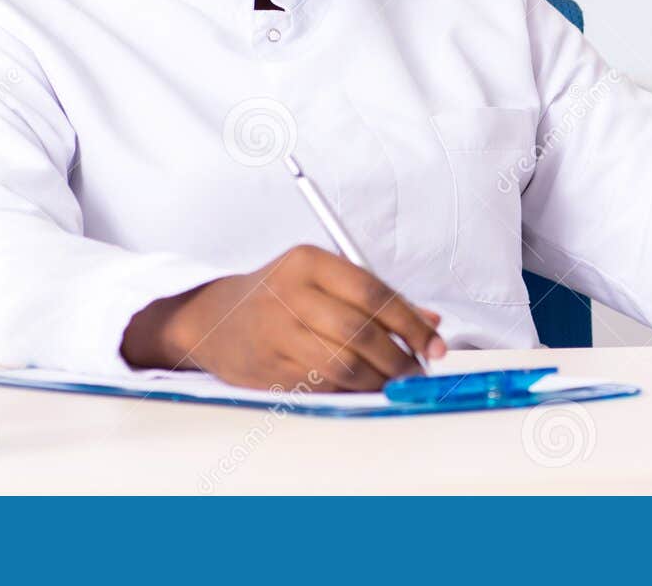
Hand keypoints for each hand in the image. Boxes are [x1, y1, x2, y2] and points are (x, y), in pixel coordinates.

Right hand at [120, 244, 446, 390]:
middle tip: (418, 371)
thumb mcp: (323, 278)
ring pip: (344, 365)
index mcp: (308, 261)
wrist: (217, 318)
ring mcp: (277, 333)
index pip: (372, 291)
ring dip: (379, 380)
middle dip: (399, 358)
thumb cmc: (282, 294)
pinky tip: (364, 386)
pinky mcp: (269, 368)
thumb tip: (431, 323)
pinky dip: (353, 390)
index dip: (410, 322)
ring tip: (395, 381)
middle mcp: (290, 294)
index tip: (434, 344)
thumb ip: (377, 296)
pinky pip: (324, 384)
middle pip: (360, 332)